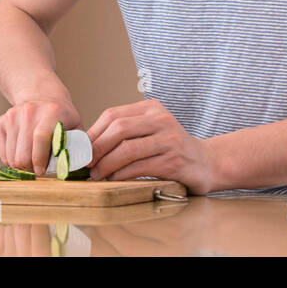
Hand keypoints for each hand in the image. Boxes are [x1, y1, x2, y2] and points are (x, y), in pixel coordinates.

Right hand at [0, 99, 81, 174]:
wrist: (41, 96)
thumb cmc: (62, 117)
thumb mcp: (75, 126)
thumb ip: (78, 145)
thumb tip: (79, 165)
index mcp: (51, 111)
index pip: (40, 137)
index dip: (40, 159)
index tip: (42, 171)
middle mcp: (29, 111)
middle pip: (23, 153)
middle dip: (30, 168)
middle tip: (38, 169)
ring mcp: (12, 116)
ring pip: (11, 157)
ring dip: (21, 166)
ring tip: (32, 161)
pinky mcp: (1, 122)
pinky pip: (3, 153)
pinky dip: (12, 160)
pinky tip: (22, 154)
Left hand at [86, 99, 213, 194]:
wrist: (206, 162)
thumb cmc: (171, 149)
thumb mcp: (150, 131)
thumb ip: (125, 133)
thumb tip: (88, 145)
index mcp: (151, 108)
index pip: (113, 115)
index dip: (93, 132)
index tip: (80, 149)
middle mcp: (161, 119)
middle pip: (118, 128)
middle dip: (96, 148)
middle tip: (85, 163)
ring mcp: (169, 139)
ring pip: (127, 148)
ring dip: (106, 164)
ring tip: (96, 174)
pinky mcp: (173, 161)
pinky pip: (139, 166)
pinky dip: (121, 174)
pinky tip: (113, 179)